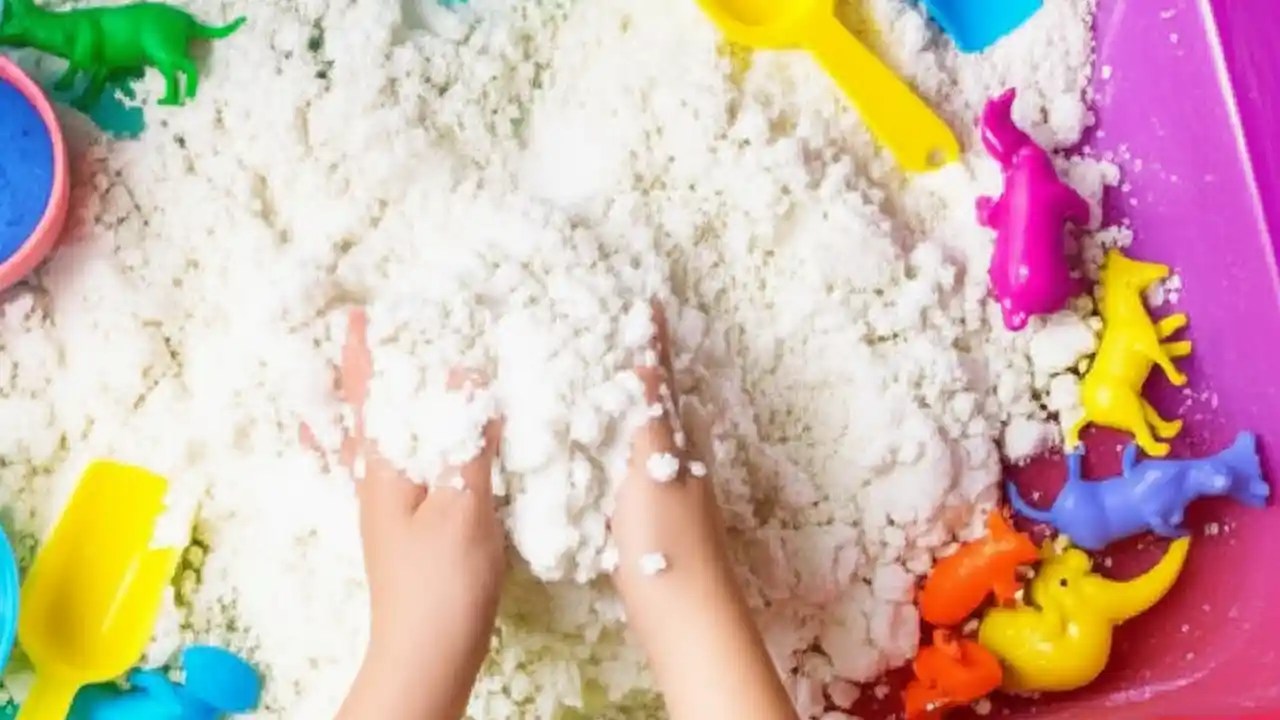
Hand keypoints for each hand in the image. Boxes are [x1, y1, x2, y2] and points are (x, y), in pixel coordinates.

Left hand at [329, 309, 504, 719]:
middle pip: (365, 417)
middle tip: (373, 334)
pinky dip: (404, 443)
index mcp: (383, 472)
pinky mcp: (409, 530)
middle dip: (367, 374)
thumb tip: (463, 377)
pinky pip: (401, 469)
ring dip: (383, 405)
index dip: (365, 356)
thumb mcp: (463, 507)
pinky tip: (415, 449)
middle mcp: (377, 485)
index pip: (370, 399)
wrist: (428, 656)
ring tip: (384, 378)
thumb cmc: (443, 584)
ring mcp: (389, 510)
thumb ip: (465, 443)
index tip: (360, 314)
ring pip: (381, 443)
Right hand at [610, 301, 796, 719]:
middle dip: (646, 369)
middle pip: (663, 405)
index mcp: (680, 445)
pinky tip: (609, 455)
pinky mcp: (657, 524)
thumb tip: (651, 350)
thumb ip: (651, 414)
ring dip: (635, 406)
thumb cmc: (665, 543)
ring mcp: (673, 494)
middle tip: (624, 333)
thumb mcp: (653, 469)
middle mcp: (682, 463)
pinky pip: (638, 468)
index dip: (654, 342)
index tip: (647, 302)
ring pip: (654, 436)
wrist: (688, 620)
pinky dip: (623, 447)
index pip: (664, 380)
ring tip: (611, 382)